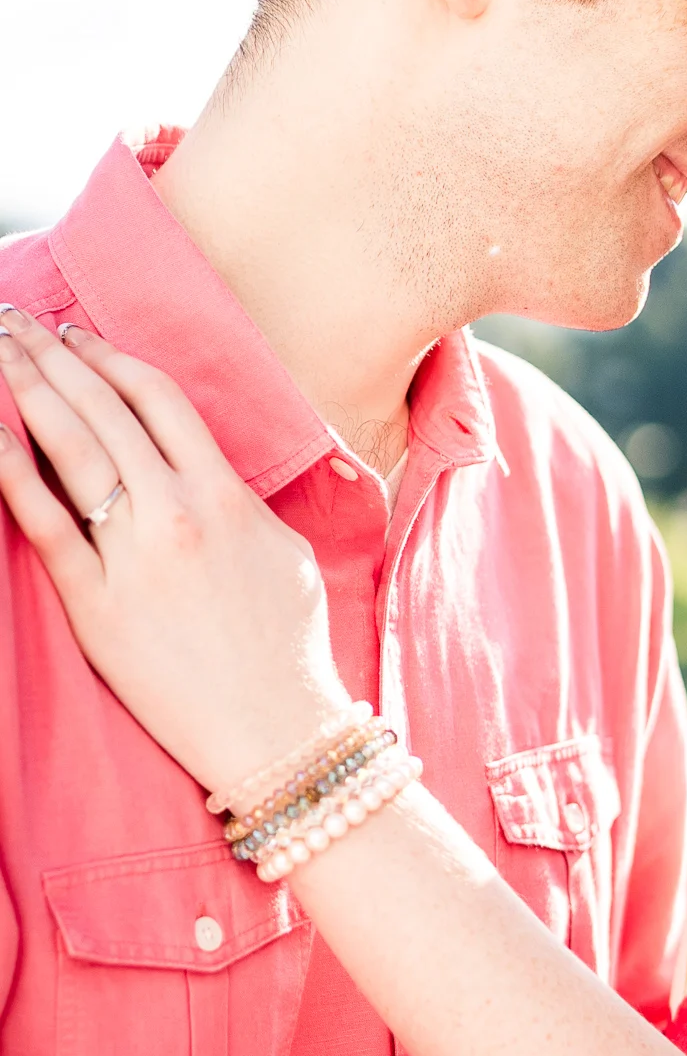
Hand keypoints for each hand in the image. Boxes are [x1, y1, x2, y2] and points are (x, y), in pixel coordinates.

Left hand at [0, 309, 349, 800]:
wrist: (277, 732)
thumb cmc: (289, 648)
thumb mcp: (283, 551)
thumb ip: (239, 501)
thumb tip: (199, 470)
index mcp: (226, 496)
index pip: (158, 400)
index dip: (110, 358)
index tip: (75, 335)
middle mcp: (177, 515)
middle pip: (104, 412)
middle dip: (52, 359)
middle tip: (13, 323)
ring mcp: (133, 559)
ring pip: (71, 452)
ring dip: (29, 393)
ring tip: (0, 356)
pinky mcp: (96, 607)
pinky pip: (46, 526)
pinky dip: (13, 474)